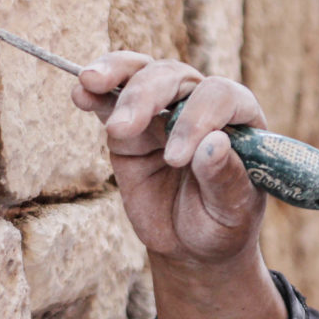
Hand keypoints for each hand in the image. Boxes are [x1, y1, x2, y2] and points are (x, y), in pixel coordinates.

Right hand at [71, 53, 267, 266]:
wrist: (191, 243)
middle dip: (146, 96)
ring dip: (116, 74)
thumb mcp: (232, 211)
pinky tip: (80, 93)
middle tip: (122, 130)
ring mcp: (162, 112)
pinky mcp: (130, 126)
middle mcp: (201, 105)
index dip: (196, 120)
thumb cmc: (221, 223)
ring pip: (143, 74)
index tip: (175, 159)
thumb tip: (213, 143)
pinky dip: (94, 93)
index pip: (220, 96)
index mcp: (238, 118)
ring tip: (91, 85)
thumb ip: (225, 179)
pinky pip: (111, 100)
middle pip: (175, 77)